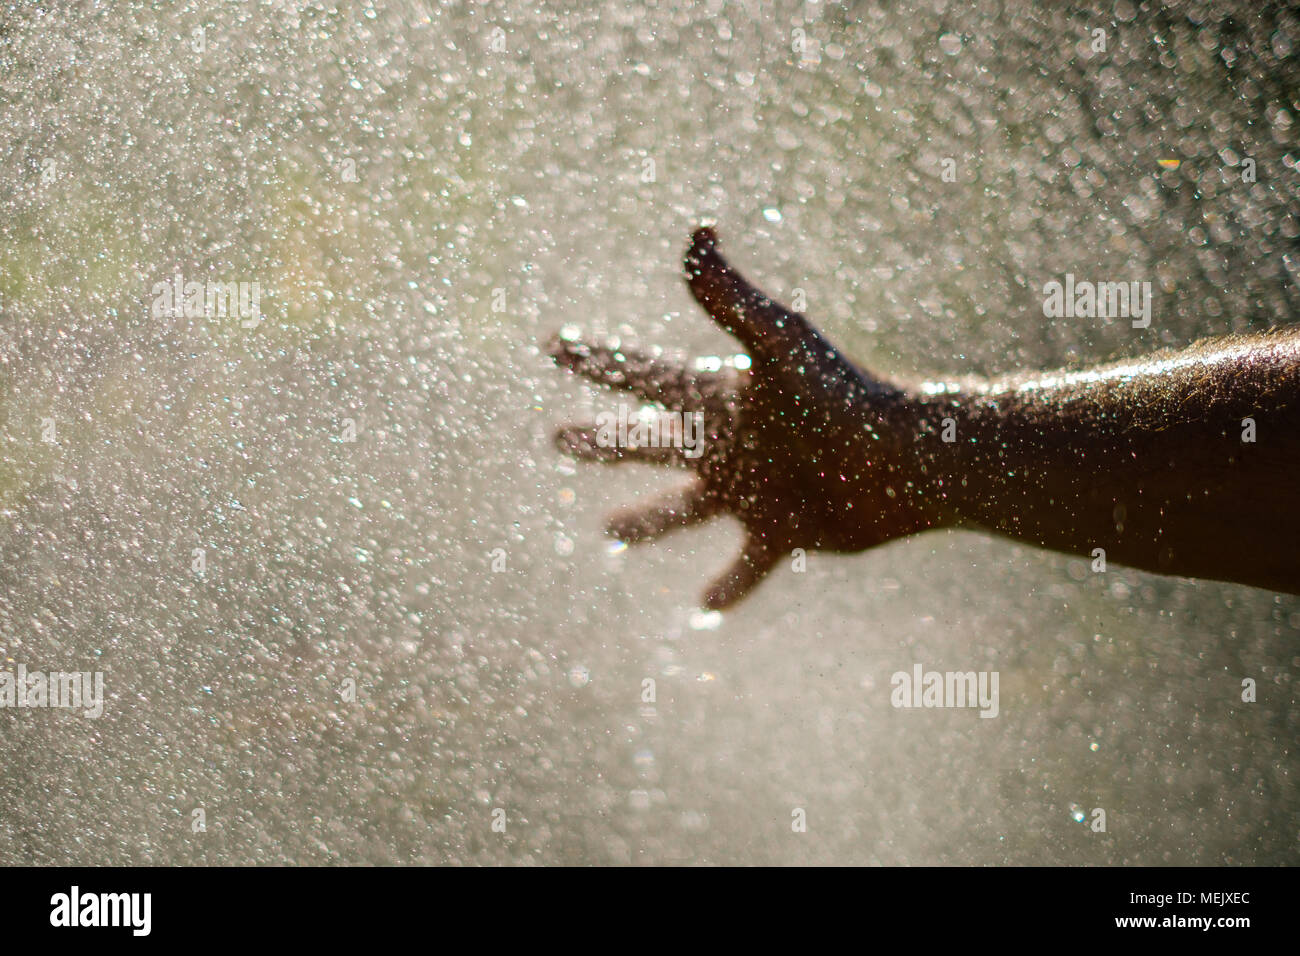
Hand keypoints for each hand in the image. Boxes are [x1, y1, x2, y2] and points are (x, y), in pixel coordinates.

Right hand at [548, 227, 939, 608]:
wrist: (910, 462)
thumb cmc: (845, 398)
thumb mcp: (781, 343)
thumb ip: (733, 297)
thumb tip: (696, 231)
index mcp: (719, 397)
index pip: (642, 374)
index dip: (597, 361)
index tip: (552, 346)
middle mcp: (729, 442)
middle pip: (648, 441)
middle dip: (601, 441)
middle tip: (556, 439)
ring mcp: (753, 489)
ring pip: (681, 509)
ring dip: (645, 522)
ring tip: (608, 535)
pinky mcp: (783, 530)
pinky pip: (747, 565)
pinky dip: (727, 587)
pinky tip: (704, 609)